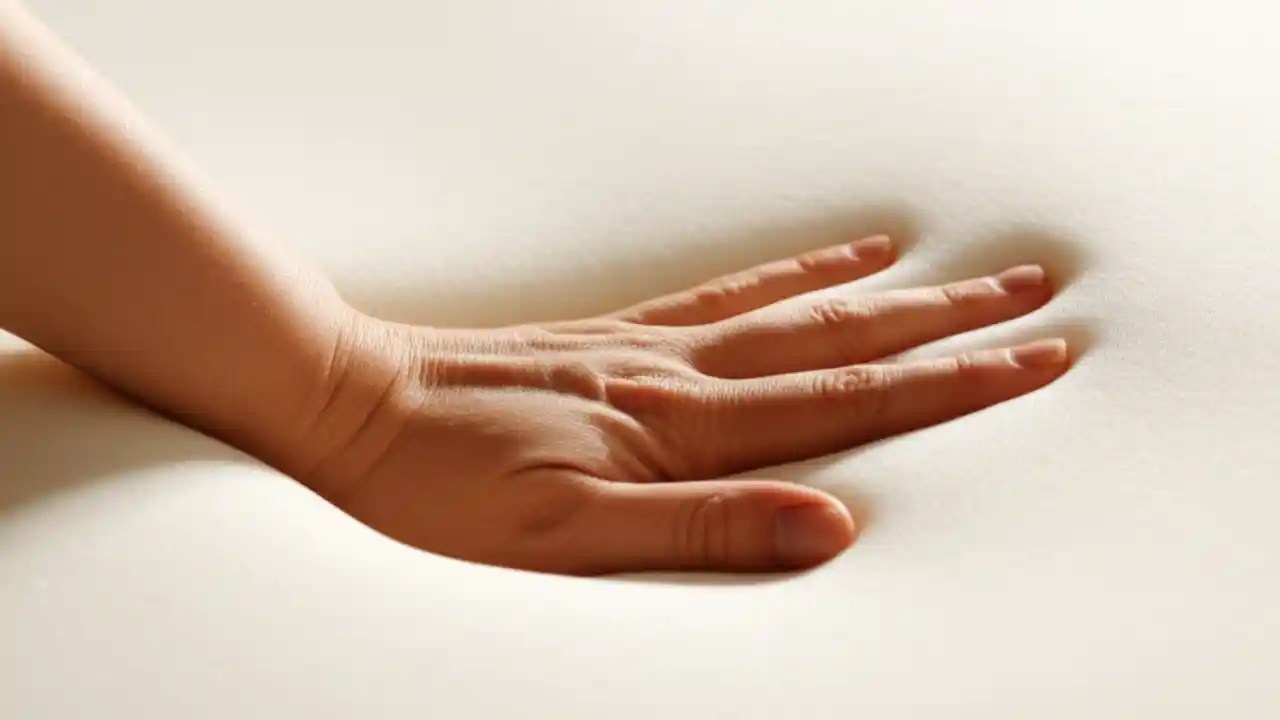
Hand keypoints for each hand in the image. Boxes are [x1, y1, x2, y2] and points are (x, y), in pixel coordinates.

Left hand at [285, 236, 1067, 574]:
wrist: (356, 410)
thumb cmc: (448, 487)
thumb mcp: (569, 538)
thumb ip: (704, 528)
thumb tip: (828, 526)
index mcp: (681, 431)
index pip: (846, 404)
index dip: (948, 385)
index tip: (1029, 359)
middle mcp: (682, 377)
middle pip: (844, 344)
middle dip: (949, 326)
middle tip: (1036, 298)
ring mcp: (654, 348)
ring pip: (801, 312)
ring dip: (892, 294)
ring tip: (964, 270)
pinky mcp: (620, 336)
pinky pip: (728, 294)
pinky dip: (795, 274)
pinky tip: (834, 258)